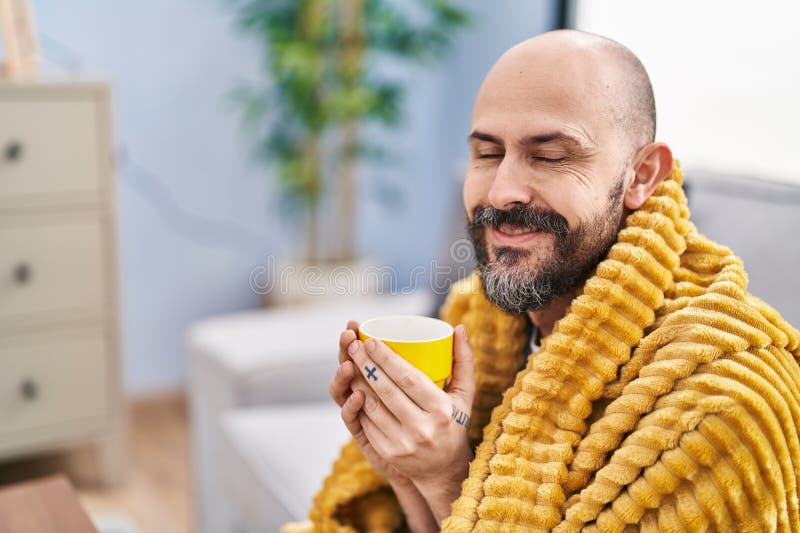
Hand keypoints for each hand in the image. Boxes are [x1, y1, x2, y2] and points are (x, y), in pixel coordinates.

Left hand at [343, 324, 474, 516]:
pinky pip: (367, 422)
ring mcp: (403, 443)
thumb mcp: (464, 395)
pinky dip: (357, 402)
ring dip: (357, 381)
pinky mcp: (387, 453)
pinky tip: (351, 386)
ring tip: (349, 360)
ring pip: (372, 406)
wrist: (443, 470)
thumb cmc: (454, 423)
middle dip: (366, 364)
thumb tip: (460, 327)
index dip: (387, 359)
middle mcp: (422, 429)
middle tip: (354, 345)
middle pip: (386, 390)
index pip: (408, 379)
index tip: (371, 341)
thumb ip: (464, 361)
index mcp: (441, 411)